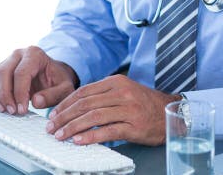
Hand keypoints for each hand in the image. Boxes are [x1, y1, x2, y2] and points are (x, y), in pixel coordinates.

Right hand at [0, 46, 77, 114]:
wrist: (52, 75)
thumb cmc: (58, 80)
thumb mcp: (65, 88)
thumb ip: (54, 95)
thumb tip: (35, 101)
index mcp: (34, 54)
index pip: (21, 73)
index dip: (19, 93)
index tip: (22, 110)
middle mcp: (18, 54)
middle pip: (2, 72)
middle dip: (4, 95)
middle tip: (12, 111)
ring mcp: (6, 60)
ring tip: (3, 110)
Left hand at [45, 74, 179, 145]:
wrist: (170, 113)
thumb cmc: (144, 104)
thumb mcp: (123, 92)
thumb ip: (102, 96)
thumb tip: (74, 108)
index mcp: (116, 82)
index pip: (83, 91)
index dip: (65, 103)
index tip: (53, 114)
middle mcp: (122, 92)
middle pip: (85, 104)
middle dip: (64, 116)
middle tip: (52, 127)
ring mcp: (128, 109)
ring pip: (93, 117)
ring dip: (73, 127)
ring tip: (61, 135)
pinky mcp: (134, 126)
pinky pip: (108, 131)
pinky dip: (91, 137)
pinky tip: (79, 141)